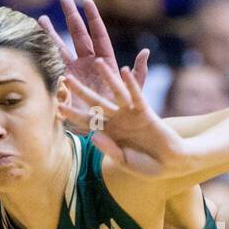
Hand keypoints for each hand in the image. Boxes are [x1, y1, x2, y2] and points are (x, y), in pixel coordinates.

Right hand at [38, 0, 149, 133]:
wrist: (105, 131)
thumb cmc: (122, 113)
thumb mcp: (134, 93)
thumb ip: (138, 75)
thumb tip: (145, 52)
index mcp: (105, 63)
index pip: (98, 35)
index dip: (92, 19)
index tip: (87, 1)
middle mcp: (88, 64)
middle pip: (78, 36)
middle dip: (71, 17)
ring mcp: (74, 72)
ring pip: (61, 48)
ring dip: (51, 34)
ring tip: (41, 18)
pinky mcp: (64, 84)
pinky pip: (53, 67)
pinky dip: (44, 56)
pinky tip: (33, 46)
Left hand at [66, 60, 192, 178]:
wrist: (170, 164)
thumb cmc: (146, 166)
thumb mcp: (124, 161)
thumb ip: (109, 150)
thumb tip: (94, 135)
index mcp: (108, 132)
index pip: (86, 122)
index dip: (72, 115)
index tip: (57, 107)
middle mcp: (117, 120)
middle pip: (96, 103)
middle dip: (81, 91)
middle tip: (66, 78)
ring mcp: (130, 114)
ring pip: (116, 93)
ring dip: (108, 78)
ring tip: (98, 62)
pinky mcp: (145, 112)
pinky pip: (137, 96)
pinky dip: (131, 84)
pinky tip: (124, 71)